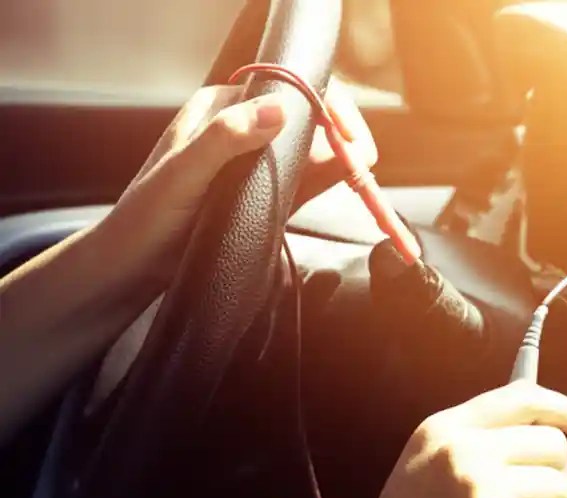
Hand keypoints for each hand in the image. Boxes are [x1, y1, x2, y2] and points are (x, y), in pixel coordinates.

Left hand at [99, 80, 375, 290]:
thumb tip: (278, 111)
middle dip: (339, 132)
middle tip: (361, 161)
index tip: (347, 134)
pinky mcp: (264, 193)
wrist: (134, 268)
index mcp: (219, 109)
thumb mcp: (182, 174)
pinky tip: (346, 183)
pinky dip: (330, 178)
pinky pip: (305, 178)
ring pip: (310, 146)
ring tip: (360, 174)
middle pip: (305, 115)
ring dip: (339, 156)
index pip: (283, 88)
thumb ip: (224, 139)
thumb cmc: (146, 218)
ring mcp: (254, 162)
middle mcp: (240, 129)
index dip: (323, 104)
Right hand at [330, 382, 566, 497]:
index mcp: (443, 431)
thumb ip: (475, 444)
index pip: (523, 397)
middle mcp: (462, 453)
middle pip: (552, 444)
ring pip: (560, 489)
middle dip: (553, 478)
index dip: (562, 409)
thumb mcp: (423, 470)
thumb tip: (546, 433)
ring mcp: (480, 494)